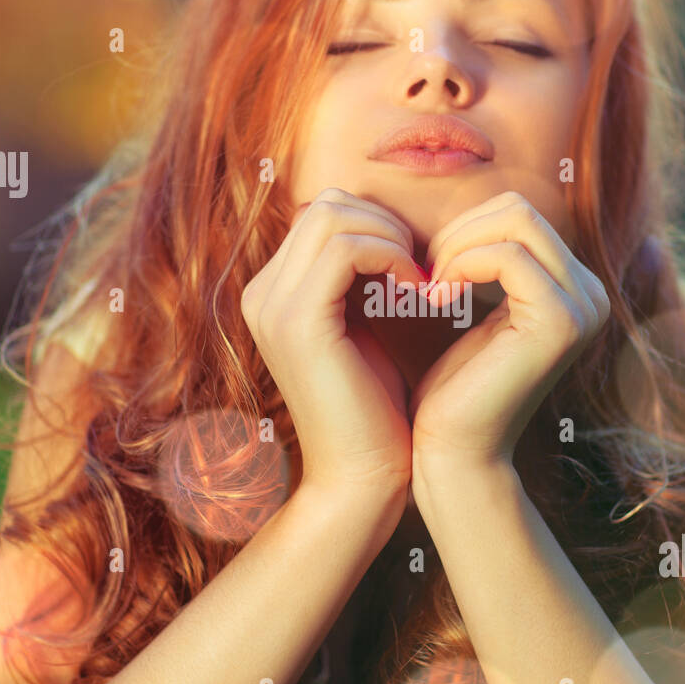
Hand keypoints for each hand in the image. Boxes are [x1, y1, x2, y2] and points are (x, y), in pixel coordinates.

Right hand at [240, 187, 423, 497]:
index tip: (417, 264)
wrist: (362, 478)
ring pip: (334, 215)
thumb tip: (390, 226)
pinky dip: (391, 256)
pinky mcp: (297, 322)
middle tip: (423, 268)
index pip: (324, 214)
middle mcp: (261, 294)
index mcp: (273, 294)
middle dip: (385, 224)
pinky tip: (417, 291)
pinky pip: (347, 248)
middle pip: (326, 204)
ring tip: (420, 281)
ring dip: (391, 238)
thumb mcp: (366, 327)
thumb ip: (363, 278)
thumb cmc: (375, 409)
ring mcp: (272, 306)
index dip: (378, 225)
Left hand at [409, 192, 609, 468]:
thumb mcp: (471, 310)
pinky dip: (461, 265)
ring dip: (456, 246)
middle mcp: (591, 294)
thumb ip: (482, 261)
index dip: (462, 229)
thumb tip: (464, 208)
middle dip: (459, 232)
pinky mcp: (562, 321)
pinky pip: (507, 255)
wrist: (452, 453)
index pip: (517, 213)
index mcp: (573, 288)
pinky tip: (437, 299)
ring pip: (516, 220)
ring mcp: (584, 306)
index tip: (427, 270)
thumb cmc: (451, 389)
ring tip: (430, 287)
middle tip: (425, 276)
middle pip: (519, 207)